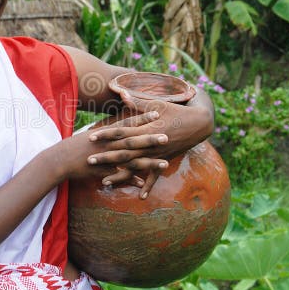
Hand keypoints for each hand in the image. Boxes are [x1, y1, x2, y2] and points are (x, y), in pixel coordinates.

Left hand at [86, 89, 213, 198]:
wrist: (199, 123)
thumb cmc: (176, 110)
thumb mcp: (157, 103)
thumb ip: (137, 101)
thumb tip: (121, 93)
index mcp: (146, 128)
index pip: (122, 132)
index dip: (107, 134)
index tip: (92, 136)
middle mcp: (150, 144)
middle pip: (124, 152)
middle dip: (106, 156)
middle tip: (89, 160)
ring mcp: (157, 154)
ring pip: (135, 167)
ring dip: (120, 175)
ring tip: (104, 182)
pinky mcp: (164, 160)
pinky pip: (155, 176)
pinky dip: (148, 186)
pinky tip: (141, 197)